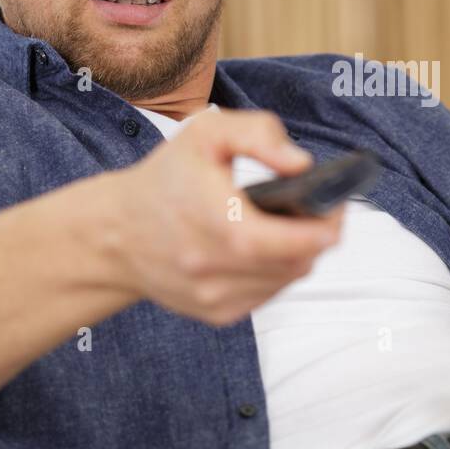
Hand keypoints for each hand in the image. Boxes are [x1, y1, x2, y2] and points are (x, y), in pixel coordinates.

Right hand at [98, 109, 345, 325]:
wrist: (116, 233)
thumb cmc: (166, 178)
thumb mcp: (206, 134)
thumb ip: (259, 134)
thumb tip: (301, 164)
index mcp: (220, 225)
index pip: (298, 242)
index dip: (327, 223)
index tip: (333, 201)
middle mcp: (217, 270)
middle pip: (301, 262)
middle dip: (317, 235)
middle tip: (317, 208)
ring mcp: (216, 298)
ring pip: (288, 280)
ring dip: (299, 254)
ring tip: (289, 224)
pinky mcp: (217, 314)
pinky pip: (268, 293)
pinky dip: (276, 271)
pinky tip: (265, 248)